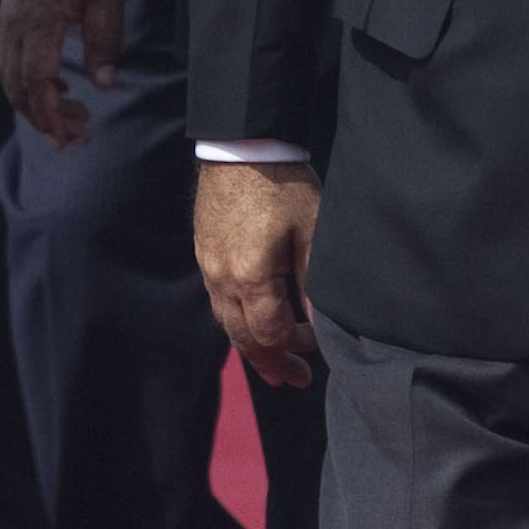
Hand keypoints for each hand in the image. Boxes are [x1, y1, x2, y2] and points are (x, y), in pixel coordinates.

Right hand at [0, 0, 132, 151]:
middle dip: (46, 118)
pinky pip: (12, 64)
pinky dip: (31, 87)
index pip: (35, 78)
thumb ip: (106, 38)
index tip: (68, 136)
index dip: (49, 112)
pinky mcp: (10, 22)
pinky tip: (60, 92)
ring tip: (74, 123)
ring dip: (38, 107)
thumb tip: (104, 84)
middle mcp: (14, 25)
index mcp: (38, 18)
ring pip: (12, 80)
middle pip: (19, 87)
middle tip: (80, 138)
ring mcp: (7, 24)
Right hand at [194, 160, 321, 384]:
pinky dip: (237, 322)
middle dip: (270, 363)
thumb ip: (315, 286)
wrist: (241, 147)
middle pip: (244, 338)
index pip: (272, 333)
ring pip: (227, 323)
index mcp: (252, 278)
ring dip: (251, 348)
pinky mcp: (204, 255)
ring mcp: (209, 268)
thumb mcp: (312, 234)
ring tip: (272, 365)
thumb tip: (324, 326)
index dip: (295, 348)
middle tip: (292, 381)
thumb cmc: (283, 186)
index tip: (315, 346)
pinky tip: (251, 323)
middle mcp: (223, 279)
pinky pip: (219, 302)